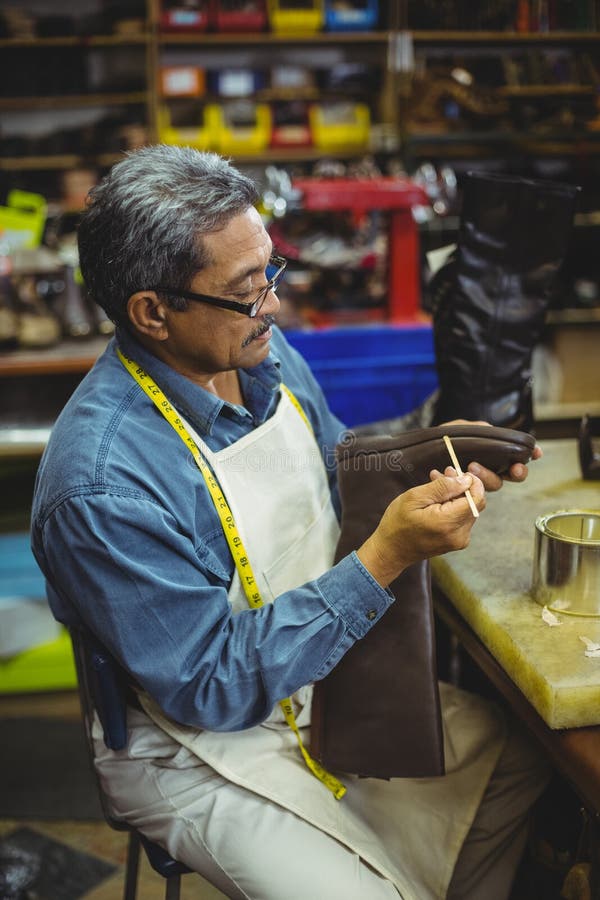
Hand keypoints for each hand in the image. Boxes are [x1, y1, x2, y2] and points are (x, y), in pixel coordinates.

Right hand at [357, 472, 484, 587]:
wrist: (391, 551)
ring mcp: (459, 541)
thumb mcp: (414, 498)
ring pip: (468, 510)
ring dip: (456, 495)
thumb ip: (442, 487)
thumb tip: (466, 480)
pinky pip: (461, 519)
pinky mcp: (456, 542)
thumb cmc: (397, 524)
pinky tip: (437, 499)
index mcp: (447, 523)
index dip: (473, 482)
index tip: (460, 472)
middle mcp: (458, 535)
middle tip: (444, 472)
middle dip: (461, 486)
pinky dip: (453, 506)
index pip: (477, 499)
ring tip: (436, 483)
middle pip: (474, 503)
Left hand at [436, 418, 541, 491]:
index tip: (535, 452)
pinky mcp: (462, 491)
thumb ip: (475, 429)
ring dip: (487, 477)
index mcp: (491, 453)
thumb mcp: (456, 430)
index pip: (516, 455)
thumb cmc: (437, 442)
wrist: (416, 456)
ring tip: (472, 467)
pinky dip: (464, 485)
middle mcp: (489, 468)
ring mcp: (476, 481)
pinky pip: (470, 492)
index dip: (528, 455)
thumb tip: (491, 431)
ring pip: (493, 484)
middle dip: (517, 472)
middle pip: (511, 475)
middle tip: (513, 469)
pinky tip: (451, 474)